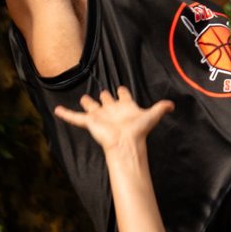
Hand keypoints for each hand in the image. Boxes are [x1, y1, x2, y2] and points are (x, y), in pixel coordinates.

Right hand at [54, 87, 173, 158]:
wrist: (126, 143)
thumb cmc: (138, 130)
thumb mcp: (151, 115)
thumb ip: (161, 108)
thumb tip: (173, 105)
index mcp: (124, 106)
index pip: (122, 95)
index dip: (122, 92)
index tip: (121, 88)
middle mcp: (111, 110)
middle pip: (105, 98)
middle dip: (104, 96)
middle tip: (103, 94)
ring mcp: (99, 116)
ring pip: (91, 105)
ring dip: (88, 102)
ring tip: (85, 99)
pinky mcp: (90, 122)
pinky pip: (75, 117)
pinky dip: (65, 114)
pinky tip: (57, 110)